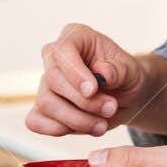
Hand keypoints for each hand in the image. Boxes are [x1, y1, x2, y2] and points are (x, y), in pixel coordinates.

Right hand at [26, 23, 160, 137]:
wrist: (126, 96)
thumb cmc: (125, 76)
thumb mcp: (131, 70)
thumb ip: (119, 70)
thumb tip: (103, 72)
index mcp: (75, 37)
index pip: (62, 51)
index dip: (74, 72)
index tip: (92, 90)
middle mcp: (55, 58)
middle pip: (53, 79)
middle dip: (84, 102)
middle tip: (111, 108)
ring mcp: (45, 83)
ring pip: (46, 103)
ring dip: (77, 120)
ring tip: (102, 124)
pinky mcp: (42, 108)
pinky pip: (36, 121)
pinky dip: (58, 129)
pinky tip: (82, 128)